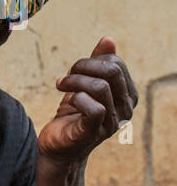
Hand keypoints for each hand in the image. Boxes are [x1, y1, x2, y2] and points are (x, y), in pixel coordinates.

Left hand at [39, 38, 136, 165]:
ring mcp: (112, 122)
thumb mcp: (84, 84)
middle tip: (65, 77)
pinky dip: (77, 98)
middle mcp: (126, 108)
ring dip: (74, 81)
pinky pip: (95, 108)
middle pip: (111, 72)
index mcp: (127, 95)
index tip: (74, 70)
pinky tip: (68, 102)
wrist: (58, 146)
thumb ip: (97, 64)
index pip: (116, 64)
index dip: (92, 61)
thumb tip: (107, 40)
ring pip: (100, 87)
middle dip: (82, 67)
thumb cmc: (72, 115)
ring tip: (60, 85)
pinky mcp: (94, 132)